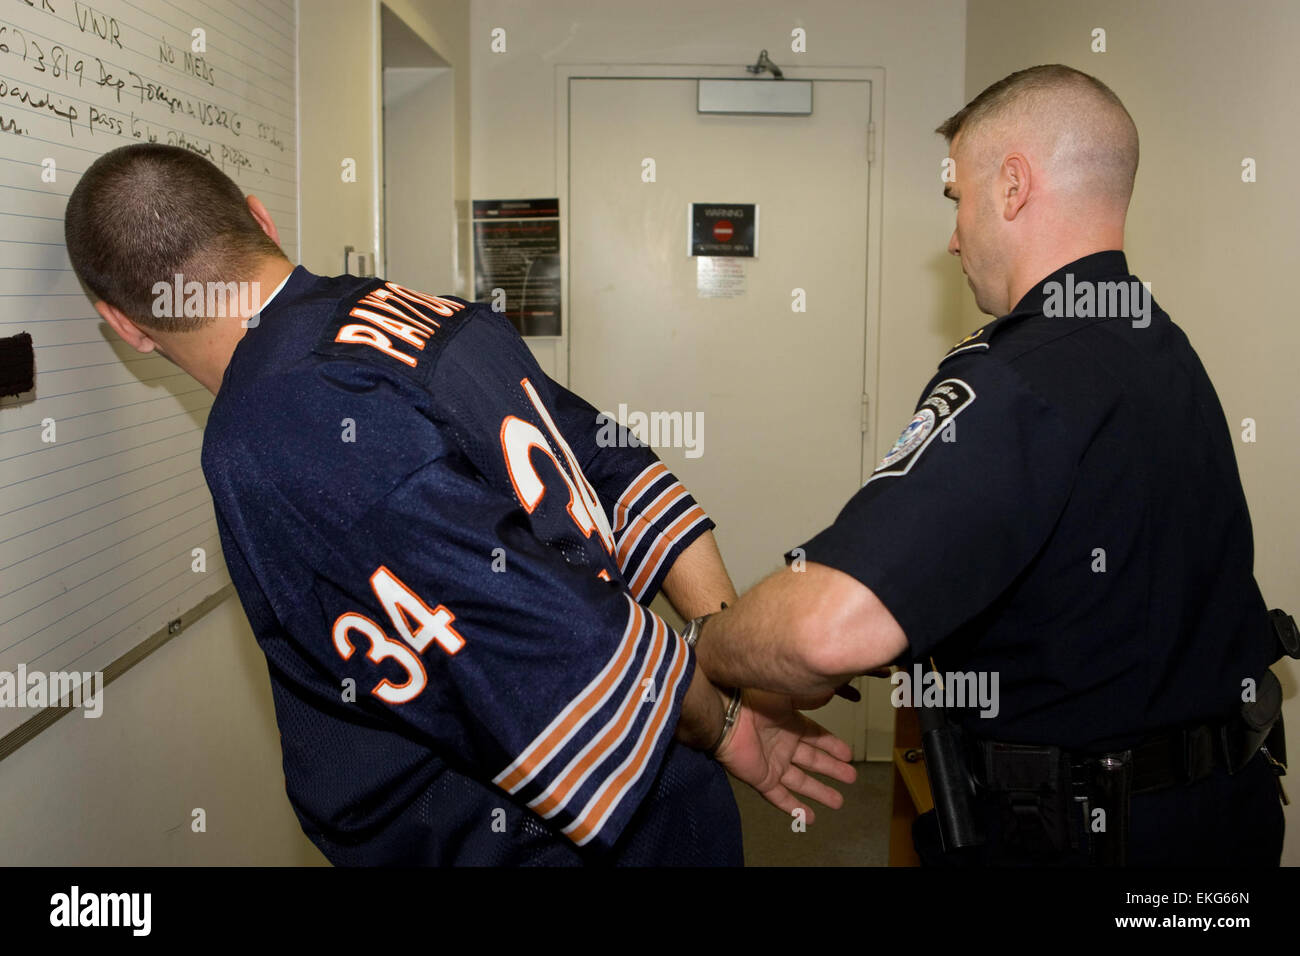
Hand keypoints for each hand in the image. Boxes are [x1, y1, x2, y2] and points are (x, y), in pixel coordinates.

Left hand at [713, 688, 855, 822]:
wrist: (728, 718)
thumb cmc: (755, 701)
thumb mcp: (788, 696)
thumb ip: (808, 698)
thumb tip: (830, 692)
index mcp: (790, 724)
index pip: (817, 738)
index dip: (832, 746)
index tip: (848, 755)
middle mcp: (783, 745)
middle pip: (813, 761)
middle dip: (832, 770)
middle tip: (851, 777)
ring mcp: (773, 764)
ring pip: (801, 782)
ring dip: (819, 792)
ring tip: (838, 802)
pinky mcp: (761, 779)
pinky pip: (780, 797)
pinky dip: (795, 808)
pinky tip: (810, 818)